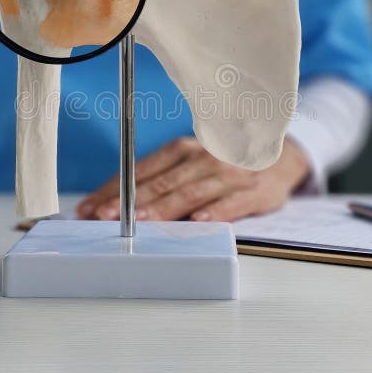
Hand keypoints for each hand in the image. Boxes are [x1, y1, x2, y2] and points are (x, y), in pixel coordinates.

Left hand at [76, 137, 310, 221]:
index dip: (114, 188)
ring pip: (191, 192)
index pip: (142, 169)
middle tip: (102, 217)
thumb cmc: (226, 164)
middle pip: (162, 181)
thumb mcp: (192, 162)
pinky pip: (233, 202)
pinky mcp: (256, 190)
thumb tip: (116, 201)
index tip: (89, 206)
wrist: (282, 157)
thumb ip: (161, 178)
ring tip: (140, 222)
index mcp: (184, 149)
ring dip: (163, 208)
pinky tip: (198, 221)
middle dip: (129, 201)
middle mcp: (204, 157)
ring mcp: (231, 172)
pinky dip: (216, 211)